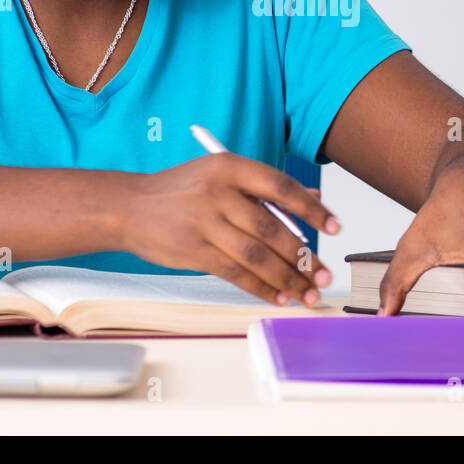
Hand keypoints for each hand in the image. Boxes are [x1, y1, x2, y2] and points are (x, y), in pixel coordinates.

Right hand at [121, 153, 338, 305]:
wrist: (129, 207)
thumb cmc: (183, 191)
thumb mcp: (222, 176)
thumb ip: (264, 189)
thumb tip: (314, 198)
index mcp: (230, 166)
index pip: (281, 186)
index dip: (312, 208)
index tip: (334, 228)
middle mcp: (218, 191)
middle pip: (272, 228)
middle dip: (303, 257)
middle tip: (323, 275)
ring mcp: (204, 222)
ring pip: (257, 255)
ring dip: (287, 279)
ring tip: (307, 294)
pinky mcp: (193, 250)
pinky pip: (236, 273)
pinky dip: (261, 288)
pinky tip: (278, 297)